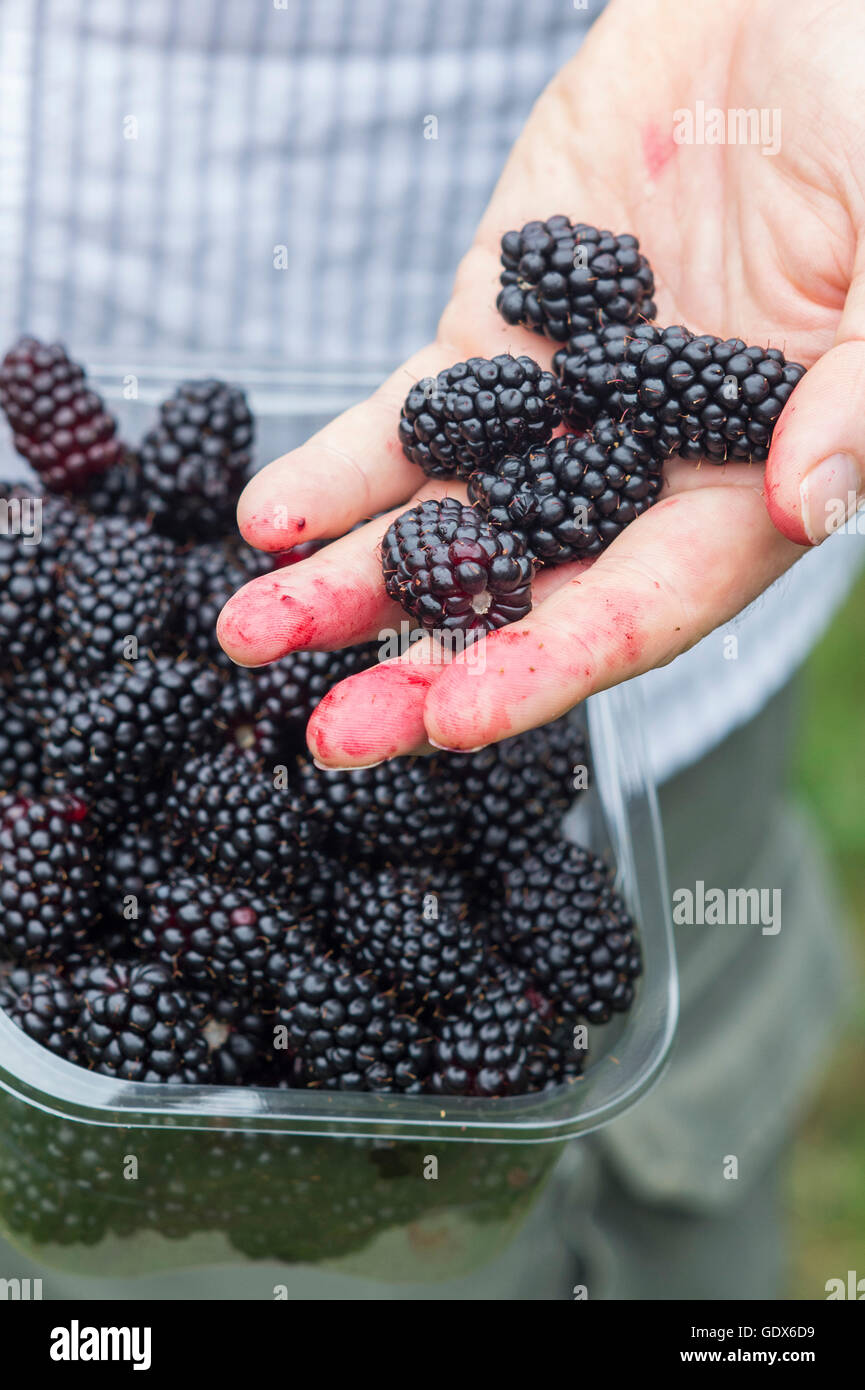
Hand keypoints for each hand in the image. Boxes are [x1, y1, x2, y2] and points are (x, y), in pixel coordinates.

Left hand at [219, 0, 864, 766]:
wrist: (777, 7)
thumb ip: (863, 384)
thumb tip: (806, 498)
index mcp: (740, 487)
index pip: (637, 610)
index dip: (547, 667)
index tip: (453, 719)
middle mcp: (636, 477)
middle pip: (521, 599)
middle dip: (422, 669)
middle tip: (329, 734)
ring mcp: (551, 414)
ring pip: (442, 527)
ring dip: (348, 589)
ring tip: (252, 635)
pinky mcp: (487, 342)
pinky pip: (403, 425)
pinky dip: (335, 474)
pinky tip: (267, 520)